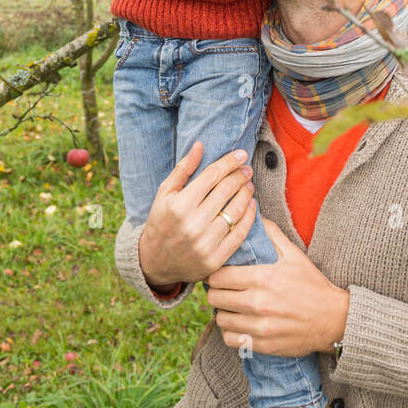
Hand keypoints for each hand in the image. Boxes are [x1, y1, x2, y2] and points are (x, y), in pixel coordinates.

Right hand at [137, 141, 256, 288]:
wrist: (155, 262)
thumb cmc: (161, 221)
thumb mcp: (165, 193)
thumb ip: (183, 169)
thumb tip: (200, 145)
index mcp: (179, 205)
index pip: (211, 176)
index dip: (229, 162)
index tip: (241, 154)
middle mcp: (193, 224)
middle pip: (225, 191)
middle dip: (240, 175)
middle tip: (247, 168)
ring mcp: (205, 243)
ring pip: (235, 211)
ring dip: (246, 194)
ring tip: (249, 185)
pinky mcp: (215, 259)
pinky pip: (240, 234)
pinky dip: (250, 217)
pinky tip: (251, 205)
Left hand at [206, 218, 349, 356]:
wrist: (333, 319)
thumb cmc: (312, 285)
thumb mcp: (294, 255)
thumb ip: (272, 233)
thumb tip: (255, 214)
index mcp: (263, 277)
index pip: (219, 276)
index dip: (215, 274)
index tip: (220, 274)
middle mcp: (258, 303)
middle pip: (216, 297)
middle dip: (216, 292)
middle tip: (223, 290)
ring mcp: (260, 326)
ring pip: (221, 319)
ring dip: (222, 312)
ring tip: (230, 307)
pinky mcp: (263, 345)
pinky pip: (231, 340)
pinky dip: (230, 332)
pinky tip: (238, 324)